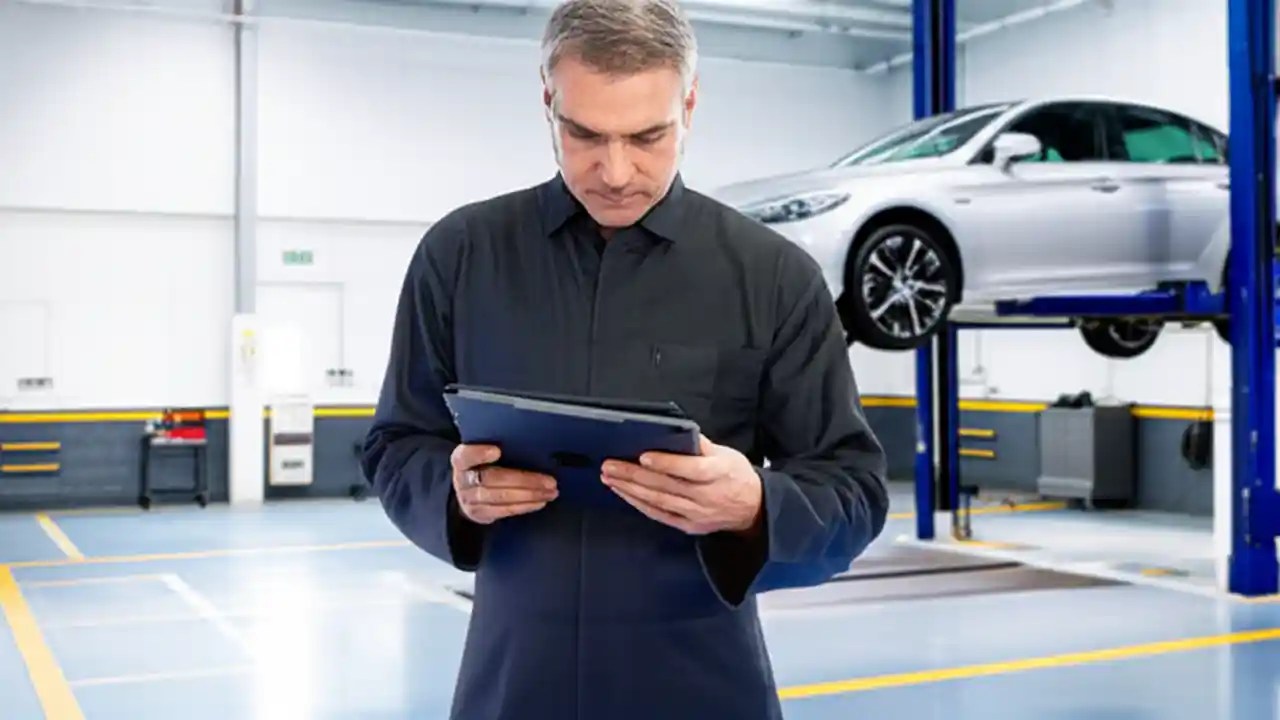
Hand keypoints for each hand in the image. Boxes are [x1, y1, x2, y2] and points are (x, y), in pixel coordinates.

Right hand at [451, 444, 557, 524]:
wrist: (467, 489)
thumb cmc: (482, 464)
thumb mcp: (482, 451)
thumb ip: (498, 446)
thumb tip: (530, 442)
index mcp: (461, 459)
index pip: (465, 456)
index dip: (479, 453)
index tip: (496, 450)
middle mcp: (463, 480)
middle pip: (491, 479)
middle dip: (523, 480)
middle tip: (549, 480)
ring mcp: (469, 500)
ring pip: (500, 497)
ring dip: (529, 495)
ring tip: (550, 492)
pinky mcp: (480, 514)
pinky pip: (504, 511)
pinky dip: (525, 506)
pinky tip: (540, 501)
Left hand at [601, 435, 762, 535]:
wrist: (752, 508)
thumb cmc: (734, 475)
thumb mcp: (726, 454)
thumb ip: (701, 444)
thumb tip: (676, 431)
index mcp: (719, 473)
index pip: (691, 469)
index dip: (667, 463)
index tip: (643, 456)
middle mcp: (707, 496)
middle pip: (666, 486)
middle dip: (634, 475)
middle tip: (610, 465)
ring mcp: (696, 514)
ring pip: (658, 502)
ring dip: (630, 489)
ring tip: (610, 478)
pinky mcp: (688, 526)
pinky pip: (660, 515)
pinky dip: (640, 504)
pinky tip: (624, 493)